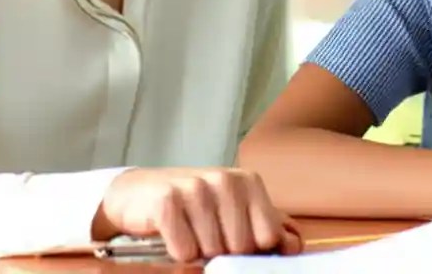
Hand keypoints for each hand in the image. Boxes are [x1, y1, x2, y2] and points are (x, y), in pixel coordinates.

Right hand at [92, 167, 303, 261]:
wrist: (138, 192)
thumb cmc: (192, 207)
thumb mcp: (234, 212)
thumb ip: (266, 227)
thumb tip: (293, 245)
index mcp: (248, 182)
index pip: (268, 238)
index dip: (250, 249)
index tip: (233, 239)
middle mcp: (224, 180)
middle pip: (241, 247)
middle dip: (222, 251)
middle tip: (205, 234)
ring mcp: (196, 188)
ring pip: (212, 252)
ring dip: (197, 251)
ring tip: (188, 231)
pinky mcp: (167, 201)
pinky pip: (185, 251)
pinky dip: (177, 251)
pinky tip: (171, 233)